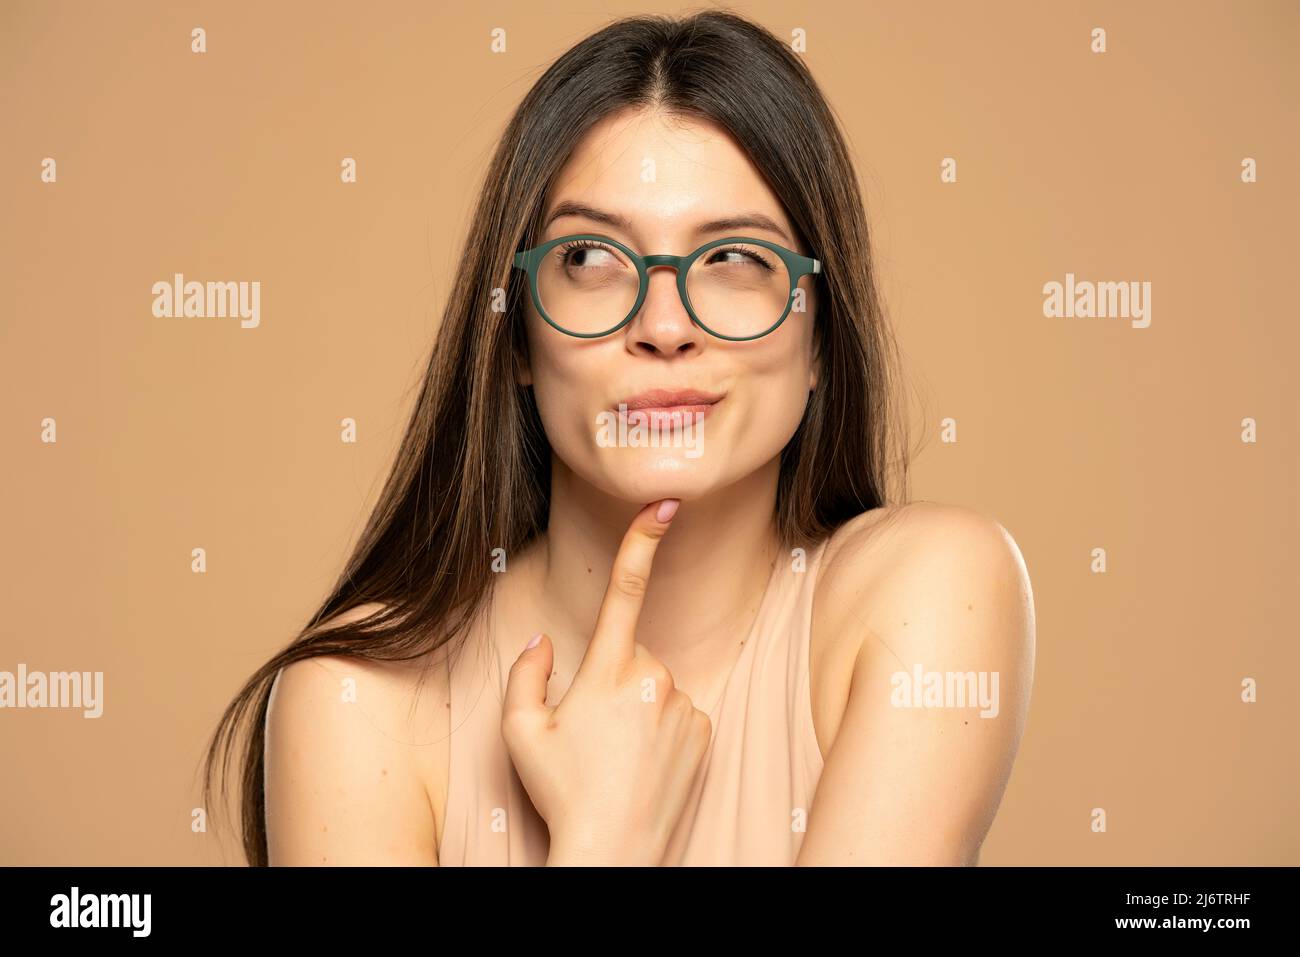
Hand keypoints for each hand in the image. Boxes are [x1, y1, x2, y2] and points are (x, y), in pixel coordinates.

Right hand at [501, 498, 712, 865]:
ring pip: (657, 684)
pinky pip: (680, 711)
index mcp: (607, 671)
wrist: (614, 852)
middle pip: (632, 655)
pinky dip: (664, 728)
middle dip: (613, 679)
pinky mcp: (705, 731)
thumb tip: (545, 641)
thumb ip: (527, 674)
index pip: (625, 592)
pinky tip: (645, 763)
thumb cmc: (562, 793)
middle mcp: (653, 679)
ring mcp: (683, 705)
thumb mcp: (520, 733)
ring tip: (619, 757)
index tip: (664, 502)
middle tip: (593, 734)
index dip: (642, 541)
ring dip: (639, 707)